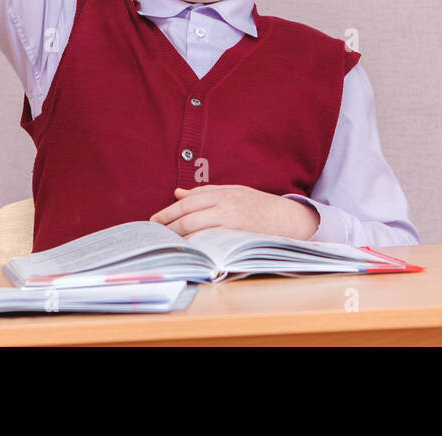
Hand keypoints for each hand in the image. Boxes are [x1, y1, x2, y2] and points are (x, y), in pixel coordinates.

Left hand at [150, 185, 319, 239]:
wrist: (287, 219)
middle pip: (189, 218)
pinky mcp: (237, 240)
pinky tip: (186, 250)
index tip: (154, 220)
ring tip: (166, 243)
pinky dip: (196, 247)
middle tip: (155, 234)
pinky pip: (210, 244)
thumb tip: (178, 193)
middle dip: (169, 227)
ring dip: (179, 239)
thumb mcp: (233, 191)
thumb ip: (204, 192)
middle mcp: (227, 208)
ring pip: (197, 232)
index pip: (188, 203)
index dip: (168, 212)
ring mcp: (232, 225)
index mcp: (223, 194)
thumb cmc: (257, 204)